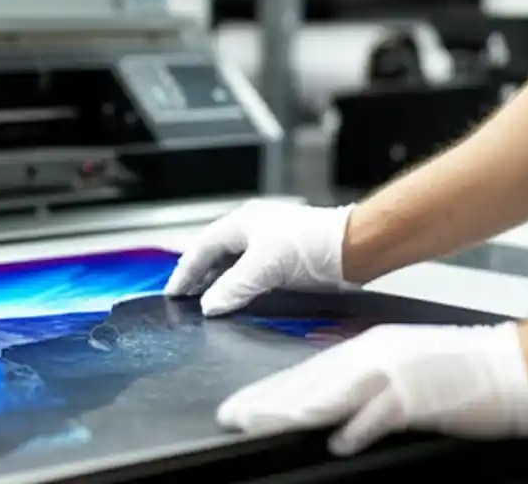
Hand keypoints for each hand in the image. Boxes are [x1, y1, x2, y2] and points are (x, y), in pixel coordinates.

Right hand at [164, 201, 355, 316]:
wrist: (354, 247)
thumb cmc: (311, 246)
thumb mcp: (265, 266)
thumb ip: (233, 286)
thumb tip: (209, 306)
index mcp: (242, 222)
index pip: (203, 247)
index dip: (185, 270)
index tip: (173, 292)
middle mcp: (253, 229)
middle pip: (216, 253)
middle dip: (198, 275)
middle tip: (183, 297)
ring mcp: (270, 243)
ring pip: (234, 263)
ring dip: (218, 281)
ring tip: (206, 301)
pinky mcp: (286, 259)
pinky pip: (251, 272)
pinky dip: (238, 286)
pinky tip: (237, 299)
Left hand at [217, 323, 527, 455]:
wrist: (509, 362)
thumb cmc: (457, 365)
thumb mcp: (398, 359)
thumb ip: (360, 375)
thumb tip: (324, 394)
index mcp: (365, 348)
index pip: (305, 372)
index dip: (269, 391)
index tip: (241, 405)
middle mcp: (372, 357)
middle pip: (308, 383)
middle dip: (266, 402)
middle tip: (233, 416)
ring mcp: (394, 376)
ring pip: (332, 395)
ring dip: (294, 411)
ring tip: (262, 425)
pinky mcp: (417, 397)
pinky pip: (379, 416)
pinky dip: (357, 430)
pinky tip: (337, 443)